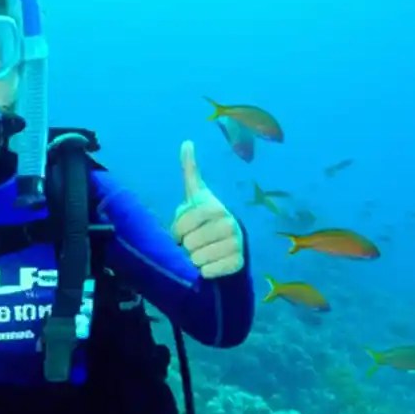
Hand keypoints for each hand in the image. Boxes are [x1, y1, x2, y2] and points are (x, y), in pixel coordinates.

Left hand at [170, 140, 244, 278]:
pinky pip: (209, 271)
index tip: (182, 231)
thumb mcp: (195, 195)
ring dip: (193, 260)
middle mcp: (229, 223)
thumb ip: (188, 171)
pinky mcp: (238, 263)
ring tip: (201, 252)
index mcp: (214, 207)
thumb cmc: (204, 218)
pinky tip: (210, 264)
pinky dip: (204, 271)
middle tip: (193, 243)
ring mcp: (236, 244)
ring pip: (197, 259)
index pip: (181, 227)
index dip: (176, 232)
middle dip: (185, 246)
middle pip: (188, 243)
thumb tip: (186, 142)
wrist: (225, 244)